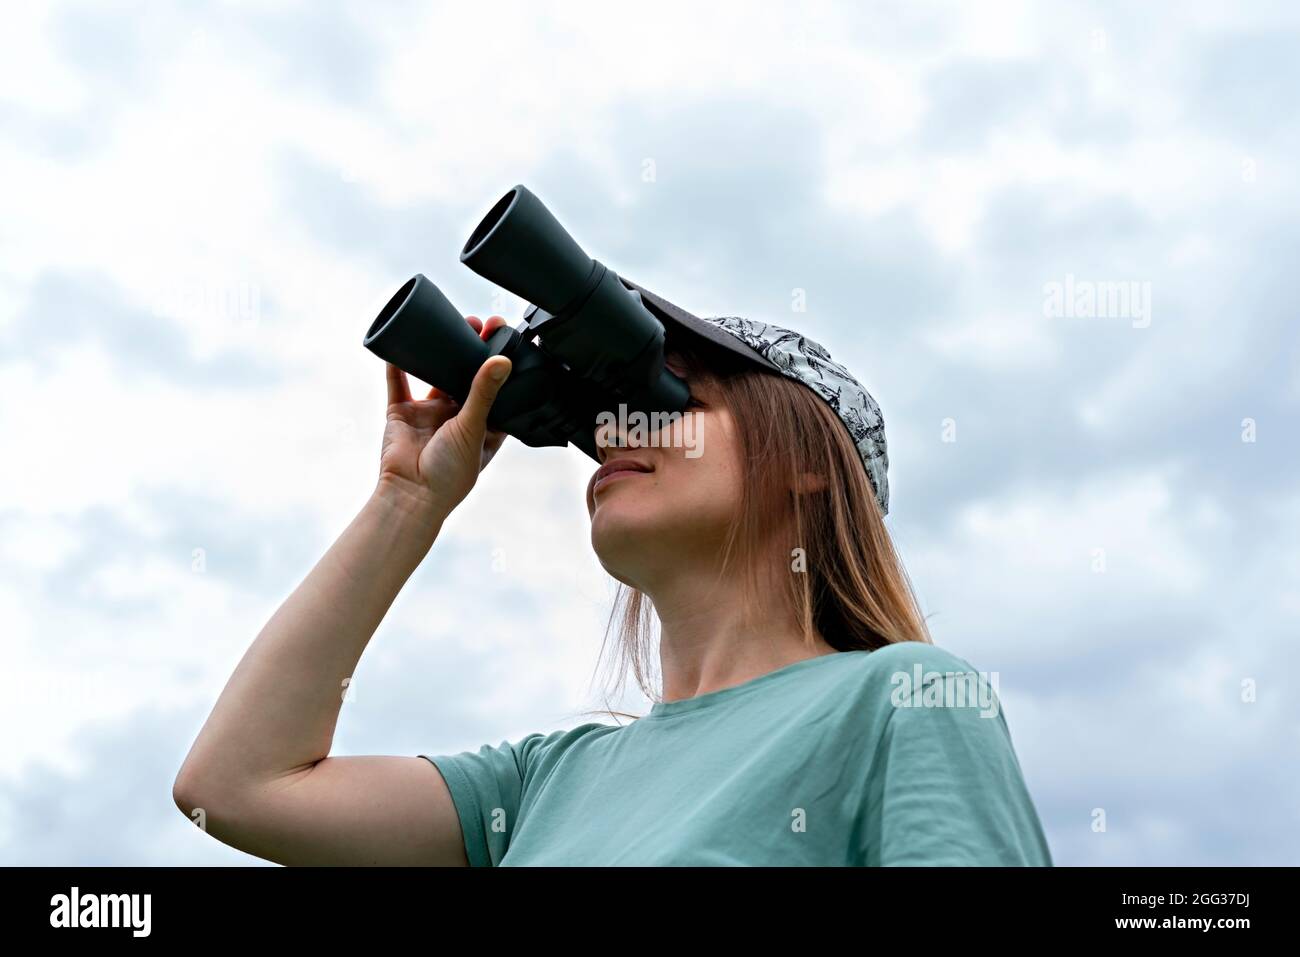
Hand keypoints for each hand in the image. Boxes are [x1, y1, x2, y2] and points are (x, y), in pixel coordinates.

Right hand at [375, 315, 511, 520]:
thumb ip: (485, 393)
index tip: (506, 339)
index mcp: (483, 426)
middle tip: (481, 323)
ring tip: (454, 323)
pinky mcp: (401, 413)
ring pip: (435, 375)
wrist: (411, 495)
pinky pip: (398, 383)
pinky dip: (398, 364)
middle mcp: (457, 417)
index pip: (496, 391)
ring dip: (442, 352)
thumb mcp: (474, 428)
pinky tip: (401, 342)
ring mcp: (428, 413)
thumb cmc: (450, 474)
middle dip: (472, 351)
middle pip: (466, 376)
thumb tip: (502, 361)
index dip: (501, 367)